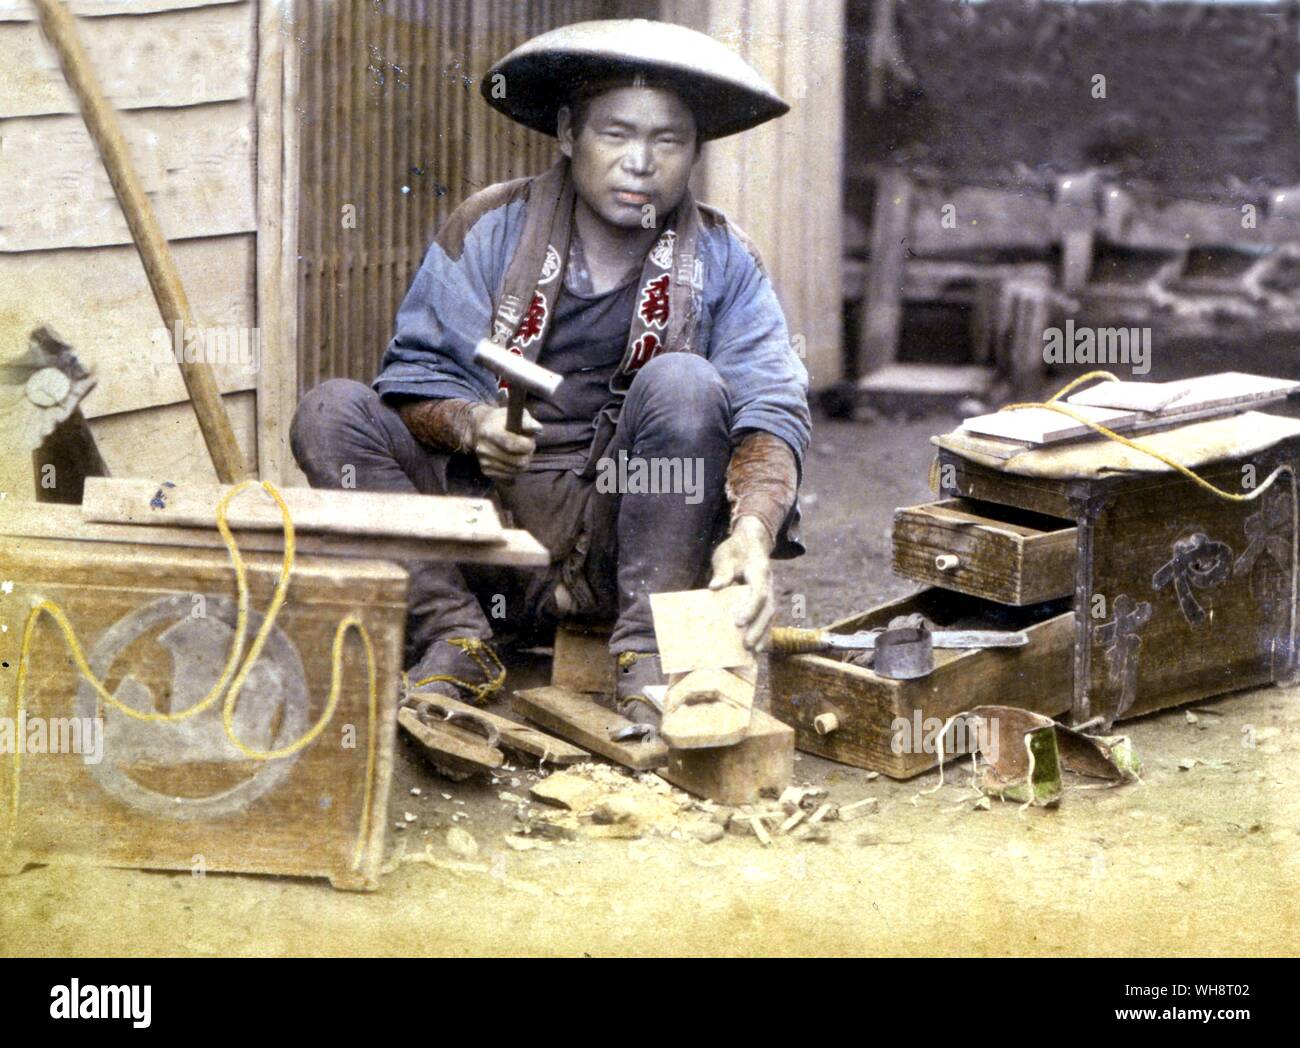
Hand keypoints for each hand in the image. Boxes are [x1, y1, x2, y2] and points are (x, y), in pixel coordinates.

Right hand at [468, 403, 540, 478]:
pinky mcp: (486, 471)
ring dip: (523, 462)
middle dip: (528, 455)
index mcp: (489, 431)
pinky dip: (515, 469)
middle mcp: (484, 448)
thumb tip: (537, 428)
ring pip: (516, 471)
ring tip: (520, 452)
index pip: (512, 445)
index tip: (530, 442)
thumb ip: (527, 421)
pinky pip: (509, 476)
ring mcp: (484, 461)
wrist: (479, 429)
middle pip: (517, 461)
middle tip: (527, 447)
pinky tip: (512, 459)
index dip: (527, 445)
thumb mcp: (513, 415)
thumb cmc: (501, 420)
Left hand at [708, 516, 775, 650]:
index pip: (758, 593)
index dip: (750, 609)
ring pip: (769, 615)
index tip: (738, 623)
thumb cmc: (736, 549)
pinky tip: (755, 646)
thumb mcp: (725, 555)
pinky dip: (762, 631)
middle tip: (746, 646)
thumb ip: (722, 571)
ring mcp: (769, 591)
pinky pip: (766, 616)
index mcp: (759, 571)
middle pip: (767, 609)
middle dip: (758, 629)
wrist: (752, 542)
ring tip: (753, 652)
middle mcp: (768, 583)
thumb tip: (715, 587)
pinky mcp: (765, 598)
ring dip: (762, 634)